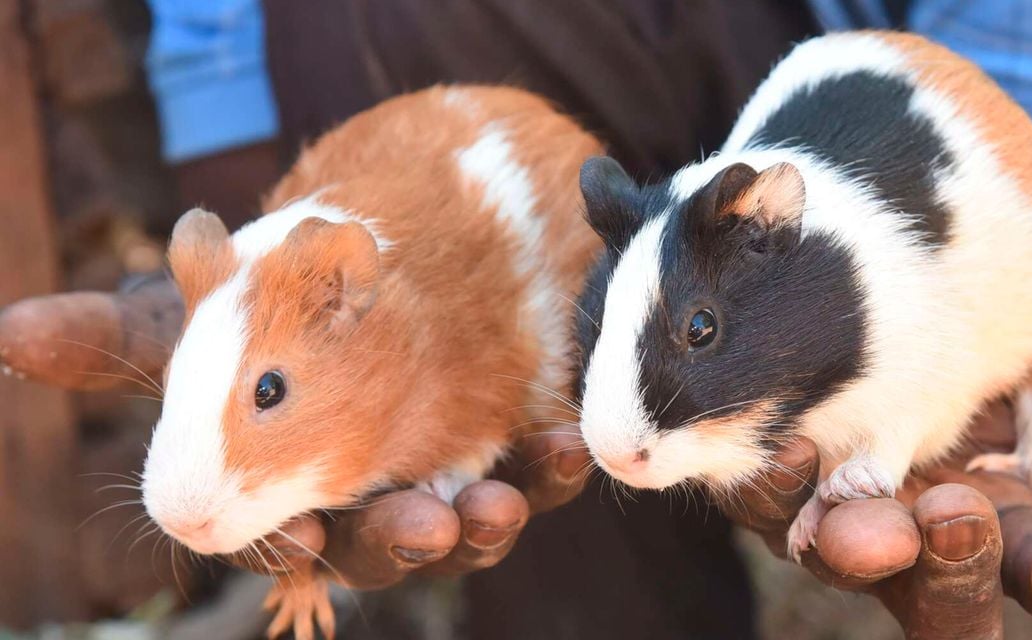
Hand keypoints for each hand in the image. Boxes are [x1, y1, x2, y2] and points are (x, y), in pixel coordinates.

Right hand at [0, 275, 591, 587]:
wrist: (349, 285)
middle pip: (387, 542)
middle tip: (428, 522)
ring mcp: (447, 480)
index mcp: (290, 496)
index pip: (290, 539)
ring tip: (502, 497)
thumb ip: (123, 341)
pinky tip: (565, 444)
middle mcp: (370, 500)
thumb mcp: (194, 327)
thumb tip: (7, 333)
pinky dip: (552, 464)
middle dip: (405, 538)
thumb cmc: (260, 325)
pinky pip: (535, 473)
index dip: (293, 545)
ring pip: (470, 520)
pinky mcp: (507, 450)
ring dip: (491, 514)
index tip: (305, 537)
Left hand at [716, 341, 1031, 635]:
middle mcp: (924, 540)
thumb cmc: (1000, 349)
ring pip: (847, 553)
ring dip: (853, 539)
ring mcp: (847, 519)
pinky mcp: (780, 486)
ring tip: (857, 513)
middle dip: (952, 565)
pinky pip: (772, 501)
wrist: (912, 293)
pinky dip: (781, 481)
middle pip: (941, 590)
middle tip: (958, 517)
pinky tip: (794, 449)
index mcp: (1009, 527)